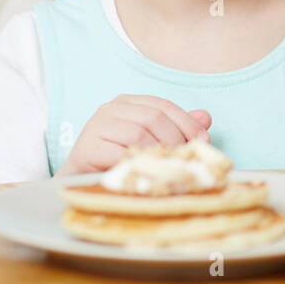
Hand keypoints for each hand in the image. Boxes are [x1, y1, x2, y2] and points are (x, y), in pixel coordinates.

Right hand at [55, 94, 211, 176]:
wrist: (79, 181)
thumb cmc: (117, 160)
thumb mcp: (148, 142)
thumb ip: (175, 129)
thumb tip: (206, 117)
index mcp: (128, 102)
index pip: (163, 106)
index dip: (187, 123)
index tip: (204, 142)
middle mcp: (111, 108)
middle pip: (153, 117)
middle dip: (176, 139)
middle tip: (186, 159)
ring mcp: (97, 125)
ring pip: (139, 134)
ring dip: (159, 153)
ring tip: (168, 168)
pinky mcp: (88, 147)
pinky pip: (120, 154)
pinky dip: (138, 164)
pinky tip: (147, 174)